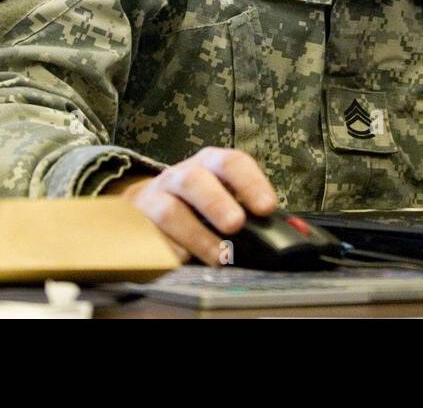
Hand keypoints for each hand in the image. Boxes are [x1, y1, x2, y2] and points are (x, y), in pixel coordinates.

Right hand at [106, 147, 277, 265]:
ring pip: (170, 211)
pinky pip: (150, 237)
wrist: (145, 204)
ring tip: (218, 255)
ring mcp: (156, 198)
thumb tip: (285, 231)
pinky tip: (185, 259)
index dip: (251, 183)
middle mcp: (181, 175)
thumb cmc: (197, 201)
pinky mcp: (137, 224)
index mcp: (209, 163)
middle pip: (194, 180)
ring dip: (197, 236)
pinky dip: (170, 250)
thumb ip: (248, 208)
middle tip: (236, 225)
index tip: (267, 207)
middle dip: (217, 203)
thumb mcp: (223, 194)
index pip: (231, 162)